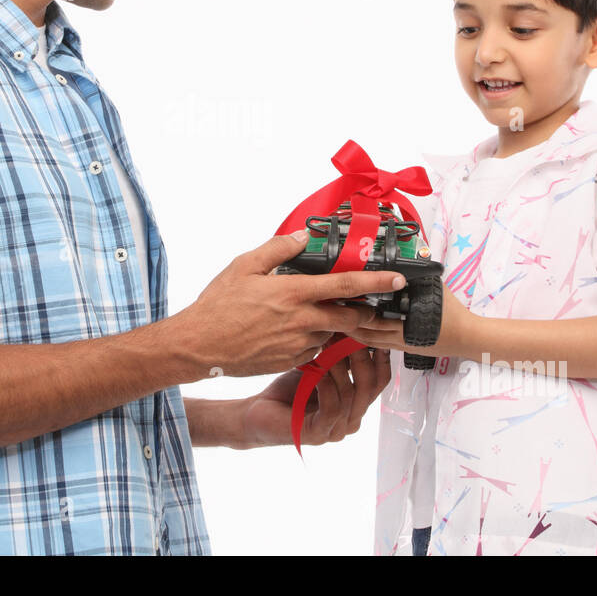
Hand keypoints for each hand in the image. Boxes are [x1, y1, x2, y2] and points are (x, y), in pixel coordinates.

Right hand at [176, 232, 408, 378]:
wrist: (199, 346)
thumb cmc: (218, 304)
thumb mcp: (244, 266)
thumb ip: (277, 248)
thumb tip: (301, 235)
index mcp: (293, 293)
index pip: (346, 287)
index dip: (376, 283)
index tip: (397, 280)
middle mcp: (301, 320)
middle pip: (350, 318)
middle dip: (367, 314)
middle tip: (373, 308)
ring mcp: (297, 344)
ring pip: (331, 334)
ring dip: (333, 326)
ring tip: (317, 317)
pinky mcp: (290, 360)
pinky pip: (313, 349)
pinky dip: (314, 339)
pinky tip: (296, 331)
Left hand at [240, 340, 391, 446]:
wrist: (258, 412)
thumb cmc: (287, 391)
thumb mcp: (320, 367)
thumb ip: (340, 355)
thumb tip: (354, 326)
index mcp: (356, 404)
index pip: (380, 380)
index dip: (379, 356)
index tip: (371, 332)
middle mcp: (351, 419)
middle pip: (369, 386)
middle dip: (358, 355)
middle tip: (345, 333)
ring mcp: (336, 429)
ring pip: (350, 394)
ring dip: (338, 365)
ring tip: (327, 344)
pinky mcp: (318, 434)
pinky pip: (332, 407)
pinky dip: (326, 384)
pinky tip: (316, 369)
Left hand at [344, 280, 473, 356]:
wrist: (468, 338)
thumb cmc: (453, 312)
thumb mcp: (434, 288)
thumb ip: (417, 276)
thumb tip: (405, 261)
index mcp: (406, 321)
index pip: (374, 318)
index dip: (355, 311)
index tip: (341, 300)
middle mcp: (400, 337)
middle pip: (367, 332)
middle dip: (348, 322)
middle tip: (332, 311)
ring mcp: (401, 345)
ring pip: (370, 342)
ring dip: (353, 332)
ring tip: (336, 322)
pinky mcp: (403, 349)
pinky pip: (379, 346)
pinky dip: (364, 339)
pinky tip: (355, 332)